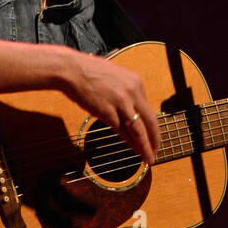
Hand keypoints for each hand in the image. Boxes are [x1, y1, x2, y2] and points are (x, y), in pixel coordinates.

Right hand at [63, 50, 160, 164]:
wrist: (71, 69)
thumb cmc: (89, 73)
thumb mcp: (116, 78)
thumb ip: (126, 93)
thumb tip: (130, 111)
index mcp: (136, 82)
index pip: (148, 109)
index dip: (152, 126)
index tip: (153, 136)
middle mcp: (132, 92)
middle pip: (150, 121)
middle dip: (154, 139)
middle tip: (156, 152)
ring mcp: (121, 102)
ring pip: (138, 130)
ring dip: (144, 146)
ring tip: (148, 157)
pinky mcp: (107, 111)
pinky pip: (121, 131)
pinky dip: (128, 142)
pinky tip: (133, 150)